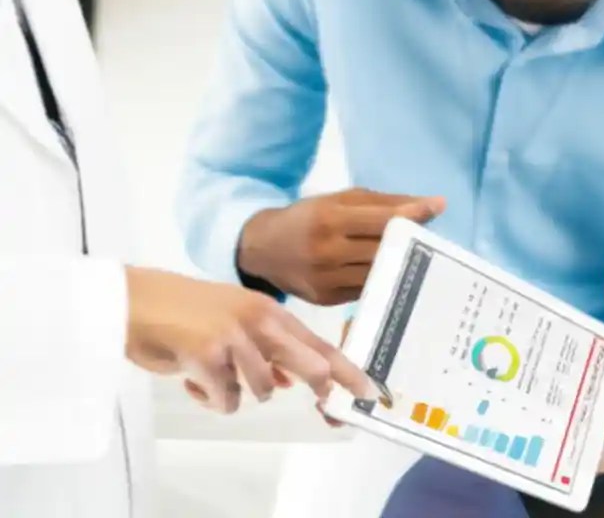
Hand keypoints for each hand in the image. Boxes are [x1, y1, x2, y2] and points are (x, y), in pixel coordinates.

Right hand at [125, 267, 375, 414]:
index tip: (369, 390)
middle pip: (309, 364)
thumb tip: (287, 383)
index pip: (320, 343)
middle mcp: (260, 321)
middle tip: (325, 400)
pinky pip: (225, 399)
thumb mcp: (235, 323)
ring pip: (263, 389)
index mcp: (270, 312)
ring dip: (238, 391)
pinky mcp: (209, 356)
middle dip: (320, 385)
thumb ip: (266, 350)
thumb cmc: (185, 313)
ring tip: (211, 374)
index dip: (347, 370)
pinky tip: (192, 380)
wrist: (136, 301)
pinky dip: (210, 398)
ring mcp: (236, 337)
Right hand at [237, 188, 445, 305]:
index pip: (380, 219)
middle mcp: (327, 251)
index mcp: (329, 219)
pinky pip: (367, 289)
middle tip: (431, 238)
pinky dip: (384, 280)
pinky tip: (397, 273)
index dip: (411, 214)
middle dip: (410, 242)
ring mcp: (327, 279)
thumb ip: (383, 203)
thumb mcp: (338, 200)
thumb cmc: (308, 218)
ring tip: (419, 257)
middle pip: (383, 248)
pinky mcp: (328, 299)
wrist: (263, 248)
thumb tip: (431, 205)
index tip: (437, 207)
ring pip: (379, 272)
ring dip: (402, 264)